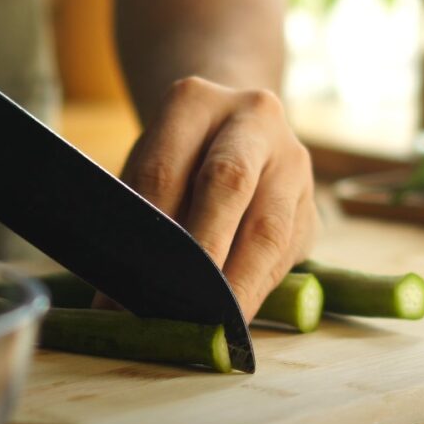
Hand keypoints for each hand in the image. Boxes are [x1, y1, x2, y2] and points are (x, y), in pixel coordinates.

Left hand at [94, 77, 317, 320]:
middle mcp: (252, 117)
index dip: (147, 230)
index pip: (164, 168)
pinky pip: (288, 251)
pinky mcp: (311, 201)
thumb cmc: (179, 156)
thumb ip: (137, 217)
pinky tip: (235, 315)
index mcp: (194, 101)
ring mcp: (292, 157)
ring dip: (238, 281)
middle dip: (202, 250)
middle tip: (178, 303)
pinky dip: (258, 287)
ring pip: (270, 225)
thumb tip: (112, 302)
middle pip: (227, 182)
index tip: (128, 283)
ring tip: (211, 322)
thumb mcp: (150, 166)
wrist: (237, 127)